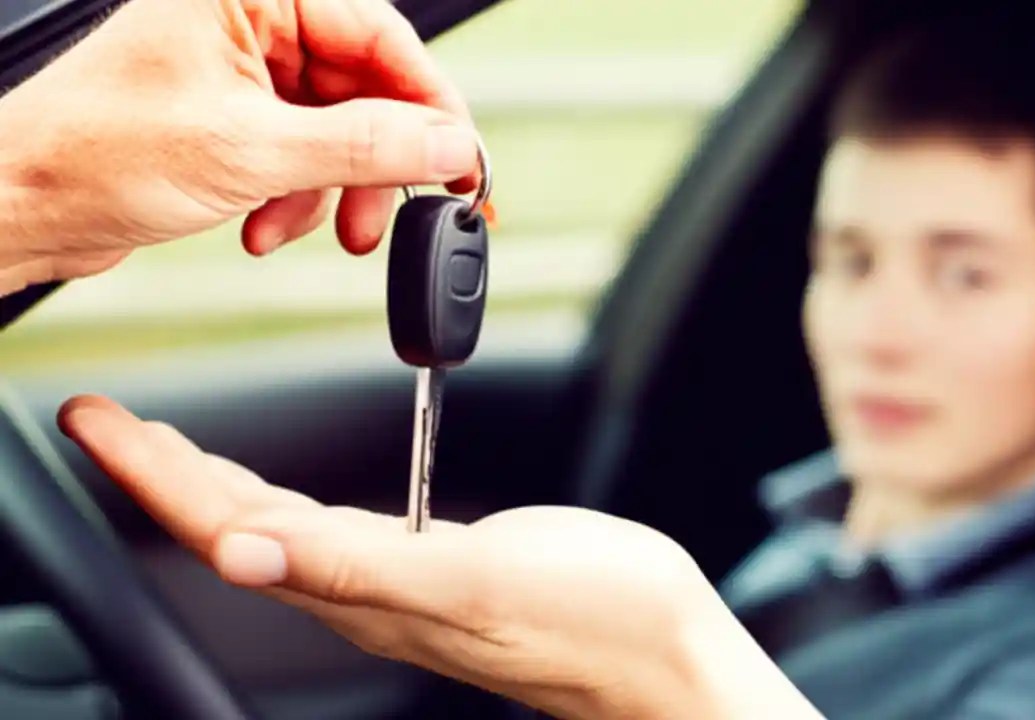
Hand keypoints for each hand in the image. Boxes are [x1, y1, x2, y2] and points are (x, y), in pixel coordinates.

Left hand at [0, 0, 478, 292]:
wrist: (21, 208)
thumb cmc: (93, 155)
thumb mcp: (251, 151)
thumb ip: (364, 145)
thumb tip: (448, 144)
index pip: (378, 34)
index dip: (431, 102)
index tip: (464, 157)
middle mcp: (246, 21)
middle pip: (364, 85)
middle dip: (378, 160)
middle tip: (403, 208)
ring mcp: (238, 70)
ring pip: (337, 128)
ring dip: (336, 189)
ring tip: (326, 231)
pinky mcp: (231, 117)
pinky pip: (302, 153)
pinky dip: (298, 197)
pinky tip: (267, 226)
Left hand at [57, 396, 796, 719]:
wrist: (661, 653)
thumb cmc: (592, 618)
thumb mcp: (473, 580)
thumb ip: (357, 565)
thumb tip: (241, 553)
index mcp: (361, 589)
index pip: (225, 528)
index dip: (153, 476)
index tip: (98, 422)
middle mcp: (365, 591)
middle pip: (236, 526)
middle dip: (165, 472)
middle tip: (110, 419)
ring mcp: (398, 584)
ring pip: (276, 529)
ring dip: (214, 484)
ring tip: (173, 446)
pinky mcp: (434, 569)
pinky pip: (331, 529)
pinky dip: (285, 496)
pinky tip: (290, 491)